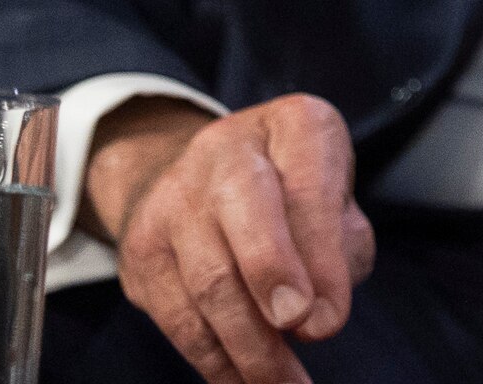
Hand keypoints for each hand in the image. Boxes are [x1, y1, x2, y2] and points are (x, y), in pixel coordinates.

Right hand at [89, 95, 373, 383]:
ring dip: (248, 344)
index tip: (330, 315)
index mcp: (293, 125)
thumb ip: (341, 243)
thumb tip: (321, 314)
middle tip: (306, 332)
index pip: (309, 183)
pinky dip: (212, 359)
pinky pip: (176, 315)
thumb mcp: (335, 193)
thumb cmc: (293, 187)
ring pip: (207, 280)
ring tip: (282, 383)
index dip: (321, 252)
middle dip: (274, 279)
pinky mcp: (141, 253)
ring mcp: (173, 200)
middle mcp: (225, 153)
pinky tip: (242, 381)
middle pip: (245, 218)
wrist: (204, 172)